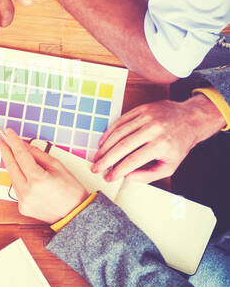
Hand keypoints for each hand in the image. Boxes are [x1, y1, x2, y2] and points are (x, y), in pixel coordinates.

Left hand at [0, 130, 89, 222]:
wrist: (75, 213)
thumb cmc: (71, 190)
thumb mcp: (58, 166)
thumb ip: (39, 155)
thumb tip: (25, 145)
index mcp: (37, 179)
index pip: (21, 155)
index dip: (13, 142)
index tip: (8, 133)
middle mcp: (27, 191)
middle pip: (11, 166)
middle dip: (5, 151)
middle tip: (1, 140)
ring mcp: (23, 200)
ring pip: (13, 178)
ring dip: (14, 166)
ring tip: (16, 157)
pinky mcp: (22, 207)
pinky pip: (17, 189)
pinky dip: (20, 180)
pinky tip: (27, 177)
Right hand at [93, 95, 225, 182]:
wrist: (191, 119)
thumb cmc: (179, 144)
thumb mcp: (170, 165)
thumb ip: (149, 175)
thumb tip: (127, 177)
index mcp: (162, 145)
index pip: (133, 160)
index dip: (117, 171)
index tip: (108, 177)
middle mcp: (154, 129)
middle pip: (122, 146)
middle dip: (106, 159)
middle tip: (95, 168)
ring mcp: (147, 117)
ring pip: (118, 133)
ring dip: (104, 147)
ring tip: (97, 157)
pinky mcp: (142, 109)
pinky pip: (121, 121)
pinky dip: (109, 132)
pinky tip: (103, 142)